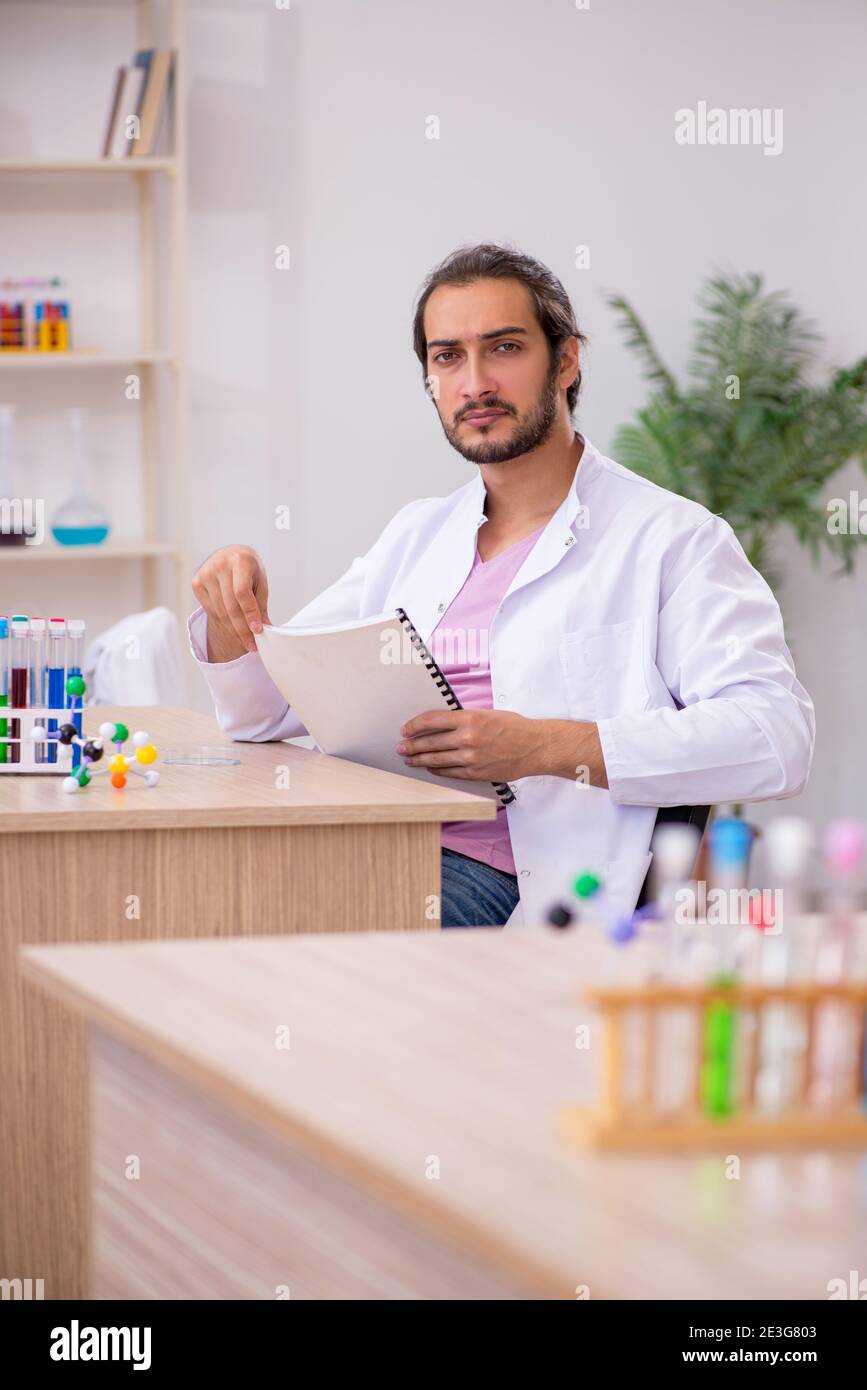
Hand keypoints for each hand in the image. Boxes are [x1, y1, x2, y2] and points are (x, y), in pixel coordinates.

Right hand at [192, 545, 271, 659]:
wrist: (229, 555)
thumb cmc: (248, 570)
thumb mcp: (260, 582)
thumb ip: (260, 604)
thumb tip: (265, 629)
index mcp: (240, 559)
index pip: (243, 592)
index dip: (250, 613)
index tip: (257, 630)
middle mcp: (220, 564)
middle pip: (230, 605)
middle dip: (242, 628)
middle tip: (252, 644)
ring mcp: (206, 573)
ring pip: (220, 610)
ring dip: (233, 629)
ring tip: (245, 639)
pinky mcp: (197, 582)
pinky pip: (211, 609)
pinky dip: (223, 621)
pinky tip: (232, 626)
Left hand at [396, 711, 607, 786]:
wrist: (535, 746)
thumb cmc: (514, 727)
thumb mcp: (487, 714)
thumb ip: (464, 719)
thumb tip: (440, 724)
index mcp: (470, 718)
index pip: (432, 720)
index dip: (414, 725)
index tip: (405, 729)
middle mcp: (468, 738)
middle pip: (430, 742)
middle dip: (411, 746)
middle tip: (400, 747)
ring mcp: (471, 758)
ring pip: (437, 759)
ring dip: (420, 759)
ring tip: (409, 759)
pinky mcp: (476, 773)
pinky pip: (450, 772)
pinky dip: (437, 770)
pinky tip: (430, 768)